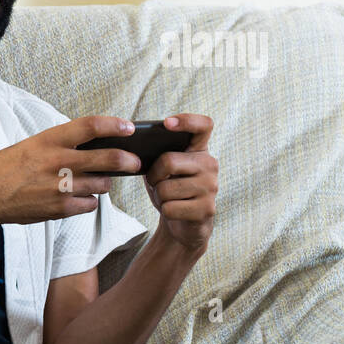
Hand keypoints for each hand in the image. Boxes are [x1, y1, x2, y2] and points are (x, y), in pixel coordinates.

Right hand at [0, 115, 142, 225]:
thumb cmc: (7, 168)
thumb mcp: (32, 145)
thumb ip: (60, 144)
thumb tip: (89, 145)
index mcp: (50, 140)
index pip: (91, 126)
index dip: (115, 125)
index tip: (129, 128)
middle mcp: (59, 161)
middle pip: (108, 158)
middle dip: (128, 161)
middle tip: (135, 162)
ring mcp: (61, 187)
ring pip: (102, 184)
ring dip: (104, 183)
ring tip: (96, 181)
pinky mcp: (60, 208)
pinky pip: (90, 204)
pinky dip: (88, 201)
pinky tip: (77, 197)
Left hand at [142, 114, 216, 250]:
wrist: (183, 222)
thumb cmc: (170, 189)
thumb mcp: (163, 169)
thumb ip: (157, 155)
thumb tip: (132, 151)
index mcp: (200, 150)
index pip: (203, 125)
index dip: (186, 120)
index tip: (166, 123)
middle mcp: (210, 165)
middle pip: (168, 161)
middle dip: (154, 175)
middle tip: (157, 182)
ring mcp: (211, 187)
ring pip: (166, 189)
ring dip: (159, 196)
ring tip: (169, 197)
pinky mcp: (207, 209)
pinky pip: (170, 208)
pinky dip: (165, 211)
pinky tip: (175, 211)